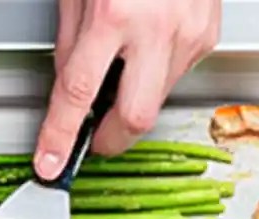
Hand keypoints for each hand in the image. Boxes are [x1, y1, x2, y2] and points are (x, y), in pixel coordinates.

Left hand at [35, 0, 219, 179]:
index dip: (60, 136)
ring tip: (120, 66)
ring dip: (132, 98)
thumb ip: (71, 46)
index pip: (78, 94)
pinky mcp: (208, 34)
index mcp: (113, 14)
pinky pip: (176, 73)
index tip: (50, 164)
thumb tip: (69, 95)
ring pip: (157, 97)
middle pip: (134, 117)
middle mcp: (157, 26)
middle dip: (110, 139)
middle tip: (92, 138)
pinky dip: (154, 73)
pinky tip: (145, 46)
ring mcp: (189, 32)